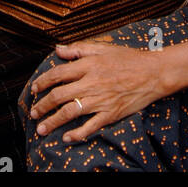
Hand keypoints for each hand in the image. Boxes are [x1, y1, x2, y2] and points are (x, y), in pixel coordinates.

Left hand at [30, 41, 167, 143]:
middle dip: (42, 106)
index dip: (42, 82)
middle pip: (59, 95)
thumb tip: (58, 49)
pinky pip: (90, 126)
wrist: (154, 72)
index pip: (58, 74)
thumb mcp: (104, 47)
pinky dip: (77, 134)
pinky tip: (66, 138)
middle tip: (33, 112)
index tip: (34, 89)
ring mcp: (100, 100)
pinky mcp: (110, 114)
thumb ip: (79, 48)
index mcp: (88, 65)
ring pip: (70, 112)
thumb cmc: (129, 58)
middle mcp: (91, 82)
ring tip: (41, 129)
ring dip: (53, 122)